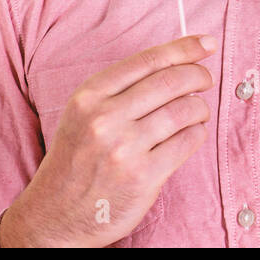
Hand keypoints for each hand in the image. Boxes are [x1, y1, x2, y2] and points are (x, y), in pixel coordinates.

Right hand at [0, 34, 215, 246]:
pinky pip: (187, 142)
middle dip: (198, 75)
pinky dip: (197, 133)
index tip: (206, 44)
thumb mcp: (82, 114)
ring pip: (184, 110)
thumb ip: (120, 89)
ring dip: (200, 107)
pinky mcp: (143, 177)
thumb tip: (175, 62)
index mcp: (88, 96)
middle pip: (170, 81)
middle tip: (205, 79)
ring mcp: (124, 149)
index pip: (147, 61)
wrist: (53, 215)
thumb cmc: (75, 160)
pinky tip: (192, 133)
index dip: (183, 48)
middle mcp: (104, 118)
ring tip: (198, 110)